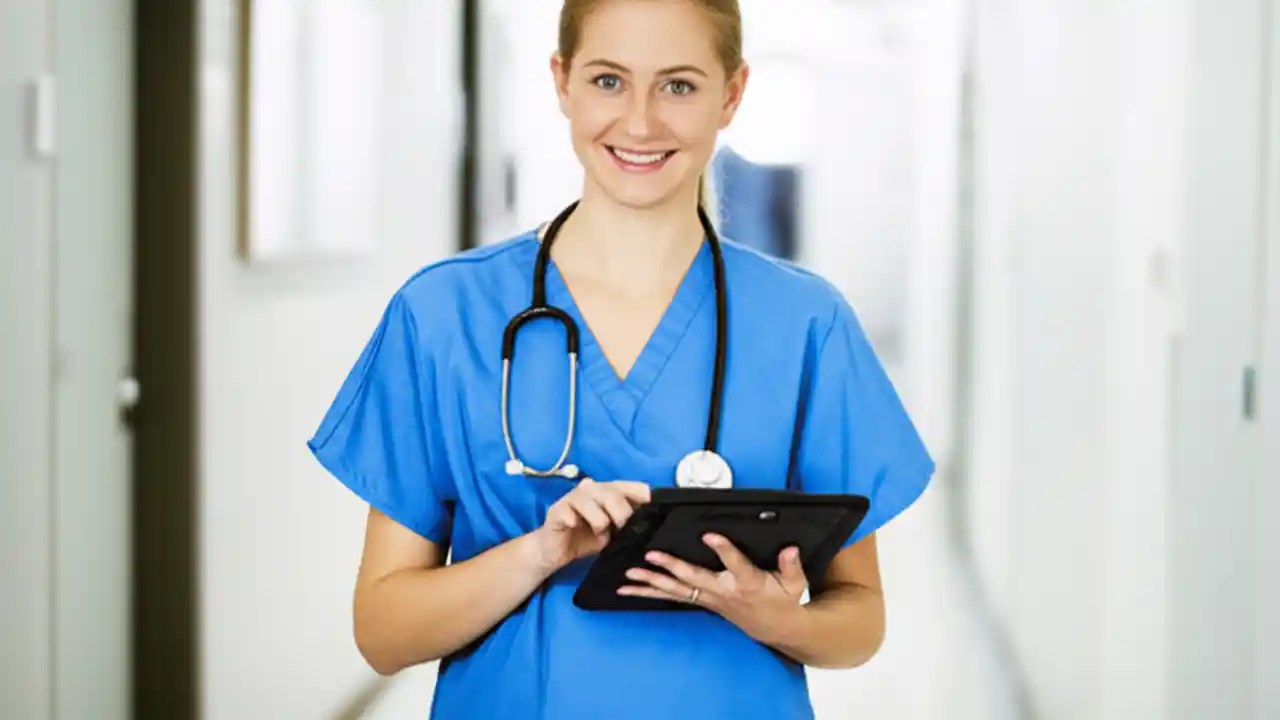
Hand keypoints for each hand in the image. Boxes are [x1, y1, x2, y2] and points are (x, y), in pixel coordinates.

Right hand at [526, 478, 650, 572]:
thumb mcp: (614, 532)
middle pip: (612, 493)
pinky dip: (575, 521)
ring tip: (601, 536)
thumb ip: (628, 523)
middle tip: (621, 531)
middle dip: (621, 514)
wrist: (555, 552)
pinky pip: (569, 511)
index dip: (642, 496)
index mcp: (608, 492)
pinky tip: (575, 527)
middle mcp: (591, 489)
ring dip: (600, 521)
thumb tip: (653, 522)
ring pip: (591, 500)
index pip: (630, 486)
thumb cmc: (587, 539)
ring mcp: (572, 498)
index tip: (650, 512)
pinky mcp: (556, 511)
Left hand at [618, 533, 807, 644]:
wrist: (773, 628)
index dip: (723, 550)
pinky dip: (649, 593)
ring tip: (629, 575)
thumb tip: (790, 548)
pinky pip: (671, 597)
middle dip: (672, 567)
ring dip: (651, 583)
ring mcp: (708, 597)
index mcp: (746, 582)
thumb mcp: (794, 583)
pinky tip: (628, 590)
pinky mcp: (700, 600)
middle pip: (694, 578)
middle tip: (651, 555)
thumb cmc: (782, 599)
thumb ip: (791, 565)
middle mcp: (723, 591)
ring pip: (676, 590)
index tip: (709, 536)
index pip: (735, 564)